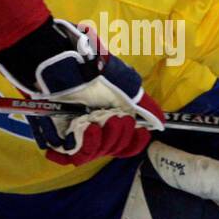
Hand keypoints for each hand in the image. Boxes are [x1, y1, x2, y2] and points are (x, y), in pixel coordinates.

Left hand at [0, 18, 164, 164]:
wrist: (60, 63)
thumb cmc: (92, 68)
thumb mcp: (126, 84)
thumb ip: (146, 106)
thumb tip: (163, 123)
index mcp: (111, 116)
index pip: (126, 142)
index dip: (133, 142)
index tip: (140, 133)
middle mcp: (94, 127)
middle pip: (112, 149)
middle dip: (117, 136)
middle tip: (114, 118)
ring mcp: (74, 132)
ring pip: (92, 154)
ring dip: (98, 140)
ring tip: (94, 123)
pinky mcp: (55, 134)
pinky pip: (66, 156)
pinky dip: (75, 149)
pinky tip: (82, 134)